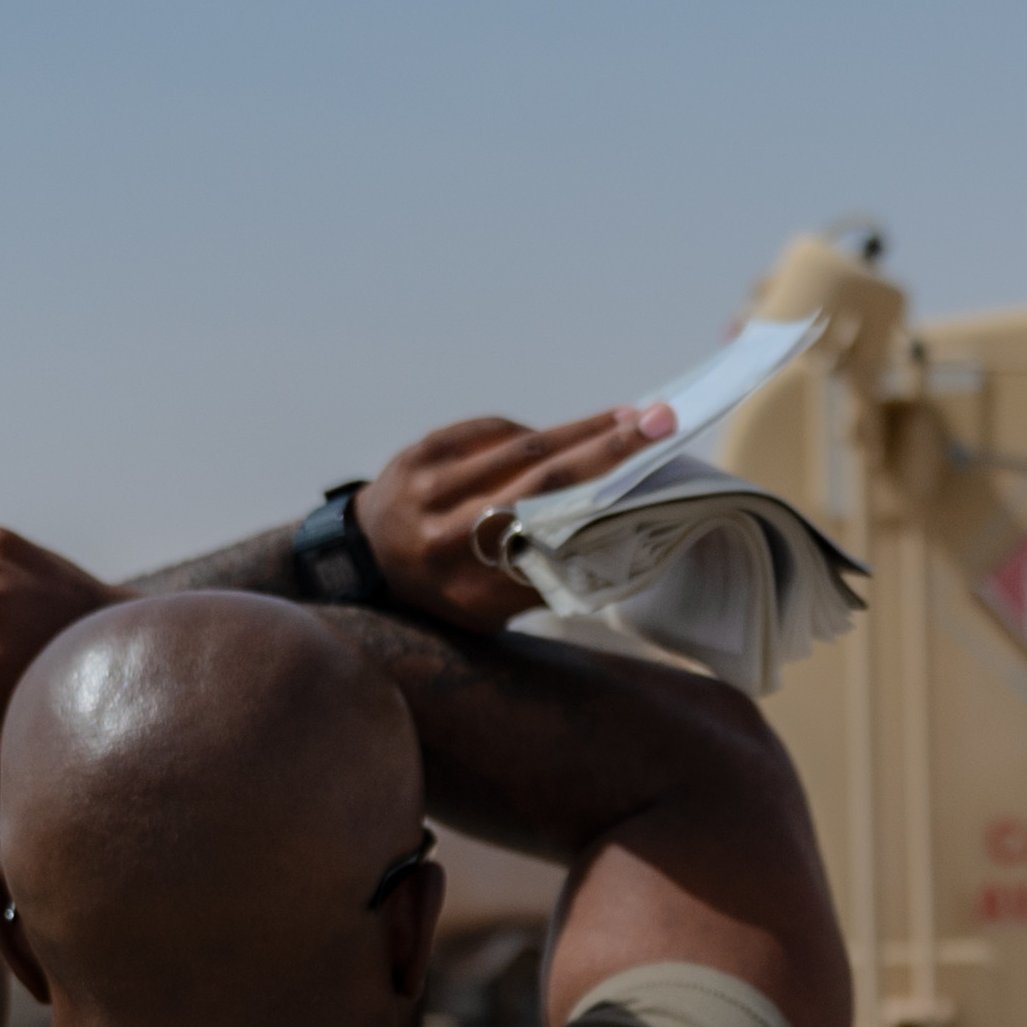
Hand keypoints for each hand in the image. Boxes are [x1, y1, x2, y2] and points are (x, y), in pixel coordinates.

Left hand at [352, 403, 677, 628]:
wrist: (366, 556)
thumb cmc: (448, 587)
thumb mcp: (490, 608)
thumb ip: (543, 578)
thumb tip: (615, 537)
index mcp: (474, 591)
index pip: (554, 546)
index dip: (605, 514)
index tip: (652, 490)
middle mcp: (450, 539)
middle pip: (545, 484)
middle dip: (609, 450)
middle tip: (659, 423)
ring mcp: (432, 489)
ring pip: (525, 449)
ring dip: (586, 430)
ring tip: (633, 419)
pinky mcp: (424, 451)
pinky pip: (496, 432)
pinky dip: (540, 433)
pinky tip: (574, 432)